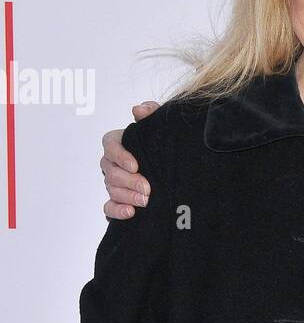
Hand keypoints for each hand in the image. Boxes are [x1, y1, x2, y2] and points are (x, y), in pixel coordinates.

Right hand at [100, 101, 159, 218]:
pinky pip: (109, 207)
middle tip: (148, 188)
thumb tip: (139, 109)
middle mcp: (112, 163)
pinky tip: (131, 212)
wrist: (175, 166)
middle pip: (111, 172)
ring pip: (112, 190)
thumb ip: (151, 113)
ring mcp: (114, 183)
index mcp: (119, 143)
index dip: (120, 156)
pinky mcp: (118, 200)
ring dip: (128, 196)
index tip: (135, 165)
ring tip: (146, 200)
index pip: (109, 145)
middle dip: (130, 181)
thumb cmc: (162, 144)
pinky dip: (117, 211)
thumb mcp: (160, 126)